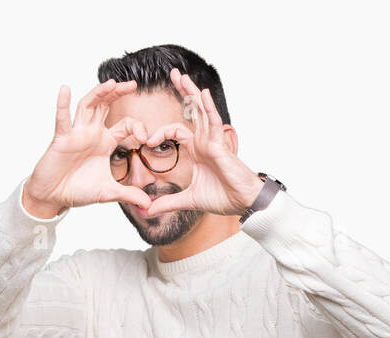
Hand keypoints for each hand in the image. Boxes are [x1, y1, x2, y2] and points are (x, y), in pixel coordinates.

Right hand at [23, 80, 152, 217]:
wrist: (55, 196)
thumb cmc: (79, 189)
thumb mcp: (109, 193)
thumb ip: (129, 195)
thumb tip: (149, 205)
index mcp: (105, 142)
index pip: (125, 124)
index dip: (137, 127)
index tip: (146, 138)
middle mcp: (92, 133)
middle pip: (106, 105)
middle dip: (118, 93)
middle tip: (133, 84)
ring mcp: (76, 133)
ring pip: (88, 106)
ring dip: (98, 93)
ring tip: (110, 83)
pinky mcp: (61, 139)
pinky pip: (62, 120)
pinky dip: (62, 104)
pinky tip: (65, 90)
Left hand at [139, 68, 264, 218]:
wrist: (243, 203)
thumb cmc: (223, 198)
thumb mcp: (188, 200)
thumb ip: (168, 203)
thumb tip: (146, 211)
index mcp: (197, 150)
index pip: (176, 130)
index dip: (160, 132)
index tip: (148, 140)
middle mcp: (205, 141)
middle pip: (193, 110)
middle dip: (184, 92)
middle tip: (173, 74)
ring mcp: (213, 141)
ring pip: (202, 111)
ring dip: (192, 92)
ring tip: (182, 76)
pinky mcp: (221, 145)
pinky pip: (214, 122)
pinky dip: (209, 108)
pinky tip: (203, 94)